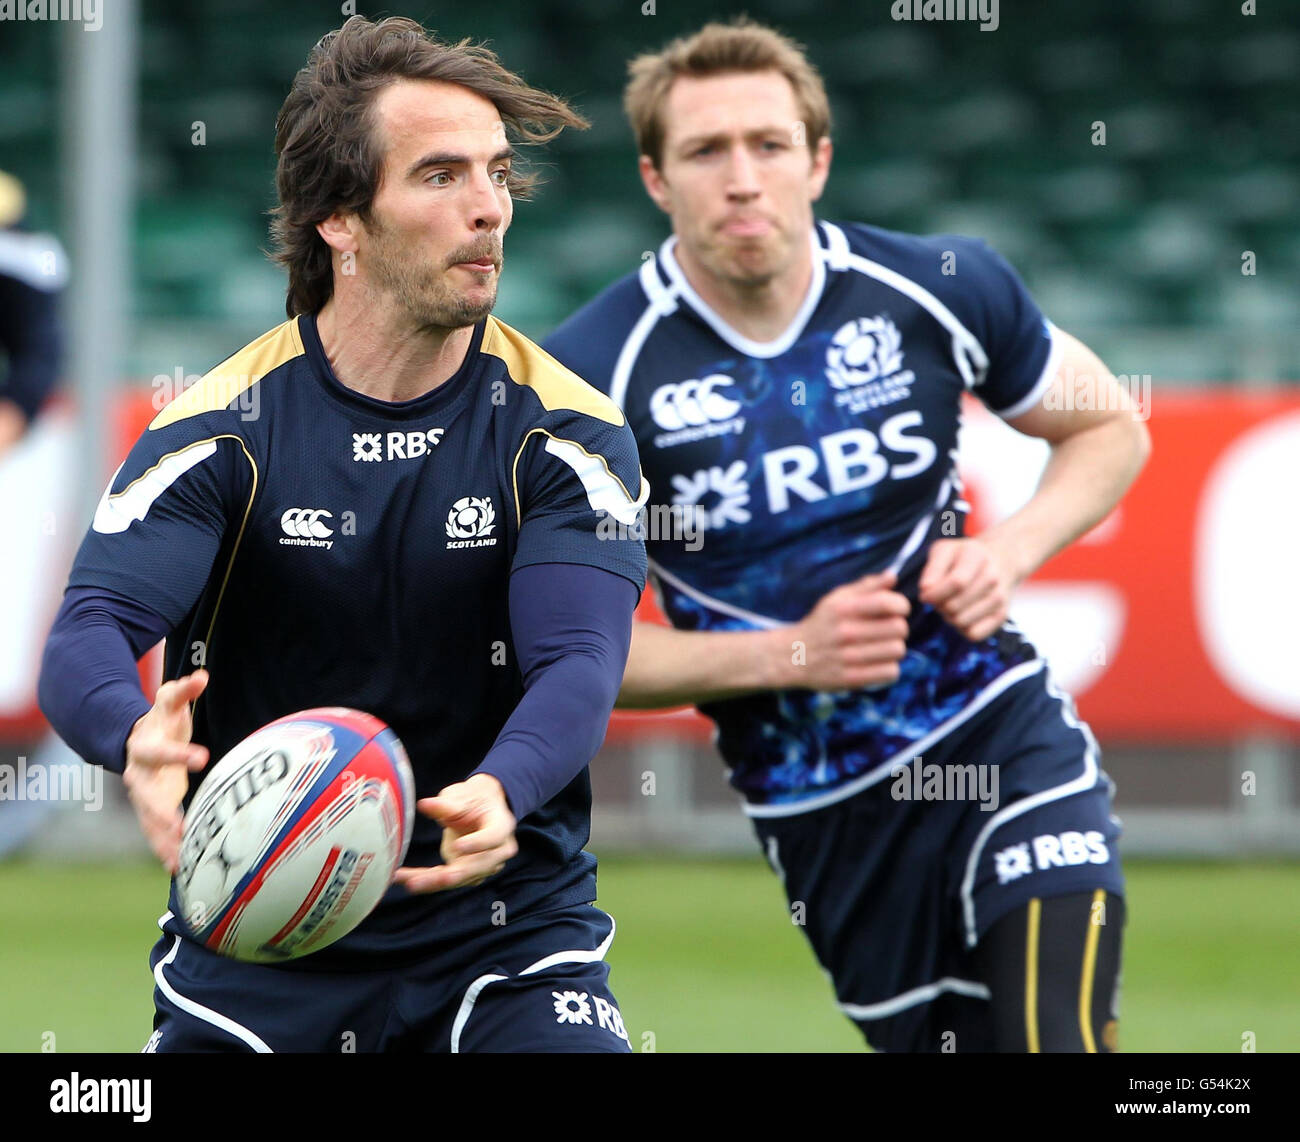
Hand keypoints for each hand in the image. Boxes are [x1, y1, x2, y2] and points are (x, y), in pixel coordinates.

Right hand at [123, 670, 210, 874]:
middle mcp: (138, 775)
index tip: (202, 757)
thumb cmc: (161, 719)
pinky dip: (165, 850)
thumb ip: (184, 690)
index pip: (160, 751)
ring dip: (163, 841)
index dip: (179, 753)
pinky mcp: (150, 810)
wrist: (136, 739)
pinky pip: (155, 834)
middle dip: (162, 813)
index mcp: (145, 747)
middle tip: (181, 828)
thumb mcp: (170, 702)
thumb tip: (202, 676)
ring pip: (148, 822)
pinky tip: (179, 869)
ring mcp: (142, 796)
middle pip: (146, 797)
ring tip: (180, 861)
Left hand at [392, 774, 517, 893]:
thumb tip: (424, 805)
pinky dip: (424, 879)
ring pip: (457, 878)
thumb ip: (446, 804)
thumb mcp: (462, 796)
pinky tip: (403, 878)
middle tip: (422, 880)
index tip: (458, 846)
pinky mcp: (466, 873)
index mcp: (501, 826)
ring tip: (404, 879)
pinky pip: (445, 879)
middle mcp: (497, 851)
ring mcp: (483, 865)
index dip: (478, 843)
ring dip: (429, 881)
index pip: (493, 837)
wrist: (481, 808)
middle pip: (475, 866)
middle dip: (448, 876)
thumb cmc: (474, 798)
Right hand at [784, 571, 910, 689]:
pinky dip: (889, 668)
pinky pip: (890, 672)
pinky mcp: (851, 679)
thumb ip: (866, 586)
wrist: (793, 656)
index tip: (897, 610)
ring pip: (897, 650)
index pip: (887, 602)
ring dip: (894, 648)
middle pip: (898, 628)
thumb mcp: (837, 599)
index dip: (901, 605)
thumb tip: (892, 577)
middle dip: (898, 627)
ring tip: (882, 647)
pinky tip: (878, 663)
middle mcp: (845, 632)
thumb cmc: (822, 624)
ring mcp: (848, 657)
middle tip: (887, 630)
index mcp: (843, 608)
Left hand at [918, 537, 1016, 641]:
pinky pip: (973, 634)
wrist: (1001, 560)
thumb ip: (932, 569)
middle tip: (939, 599)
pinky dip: (962, 629)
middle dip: (939, 606)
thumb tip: (926, 590)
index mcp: (976, 556)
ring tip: (951, 604)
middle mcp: (992, 577)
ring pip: (961, 621)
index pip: (956, 583)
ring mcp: (999, 598)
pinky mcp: (1001, 616)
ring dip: (948, 617)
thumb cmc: (963, 558)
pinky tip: (963, 615)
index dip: (935, 594)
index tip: (925, 595)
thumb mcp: (944, 551)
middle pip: (955, 606)